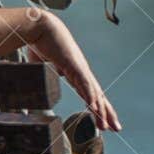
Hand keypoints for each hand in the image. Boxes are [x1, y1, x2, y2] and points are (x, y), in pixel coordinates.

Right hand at [24, 10, 120, 132]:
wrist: (38, 26)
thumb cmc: (39, 43)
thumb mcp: (41, 67)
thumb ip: (44, 79)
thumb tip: (37, 88)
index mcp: (74, 73)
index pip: (89, 93)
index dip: (96, 107)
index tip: (102, 120)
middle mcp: (81, 71)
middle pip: (97, 96)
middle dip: (107, 113)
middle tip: (116, 127)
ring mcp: (79, 68)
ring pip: (94, 93)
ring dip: (101, 111)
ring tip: (107, 125)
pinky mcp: (75, 65)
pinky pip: (84, 85)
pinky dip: (90, 98)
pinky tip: (95, 109)